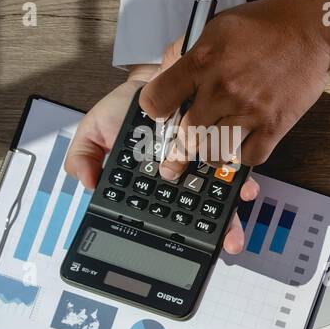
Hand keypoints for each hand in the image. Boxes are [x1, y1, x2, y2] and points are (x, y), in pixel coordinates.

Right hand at [64, 64, 259, 254]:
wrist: (156, 81)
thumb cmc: (125, 109)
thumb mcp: (93, 130)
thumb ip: (85, 156)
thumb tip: (86, 184)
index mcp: (151, 184)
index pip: (162, 215)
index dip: (173, 231)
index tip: (182, 245)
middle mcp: (179, 181)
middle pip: (196, 215)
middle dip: (211, 235)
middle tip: (222, 247)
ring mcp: (200, 168)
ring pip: (217, 200)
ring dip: (230, 218)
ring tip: (234, 234)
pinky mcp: (219, 151)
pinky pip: (233, 170)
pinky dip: (240, 182)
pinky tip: (244, 190)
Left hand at [141, 0, 329, 182]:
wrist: (312, 30)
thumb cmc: (265, 25)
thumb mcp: (215, 27)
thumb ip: (188, 53)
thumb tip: (167, 76)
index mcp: (201, 62)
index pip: (156, 100)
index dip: (156, 109)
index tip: (164, 112)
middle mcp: (222, 90)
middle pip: (186, 134)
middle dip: (185, 139)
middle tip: (190, 137)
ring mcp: (249, 111)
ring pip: (215, 151)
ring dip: (212, 150)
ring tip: (216, 142)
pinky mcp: (275, 126)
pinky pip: (250, 158)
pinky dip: (244, 154)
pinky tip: (244, 142)